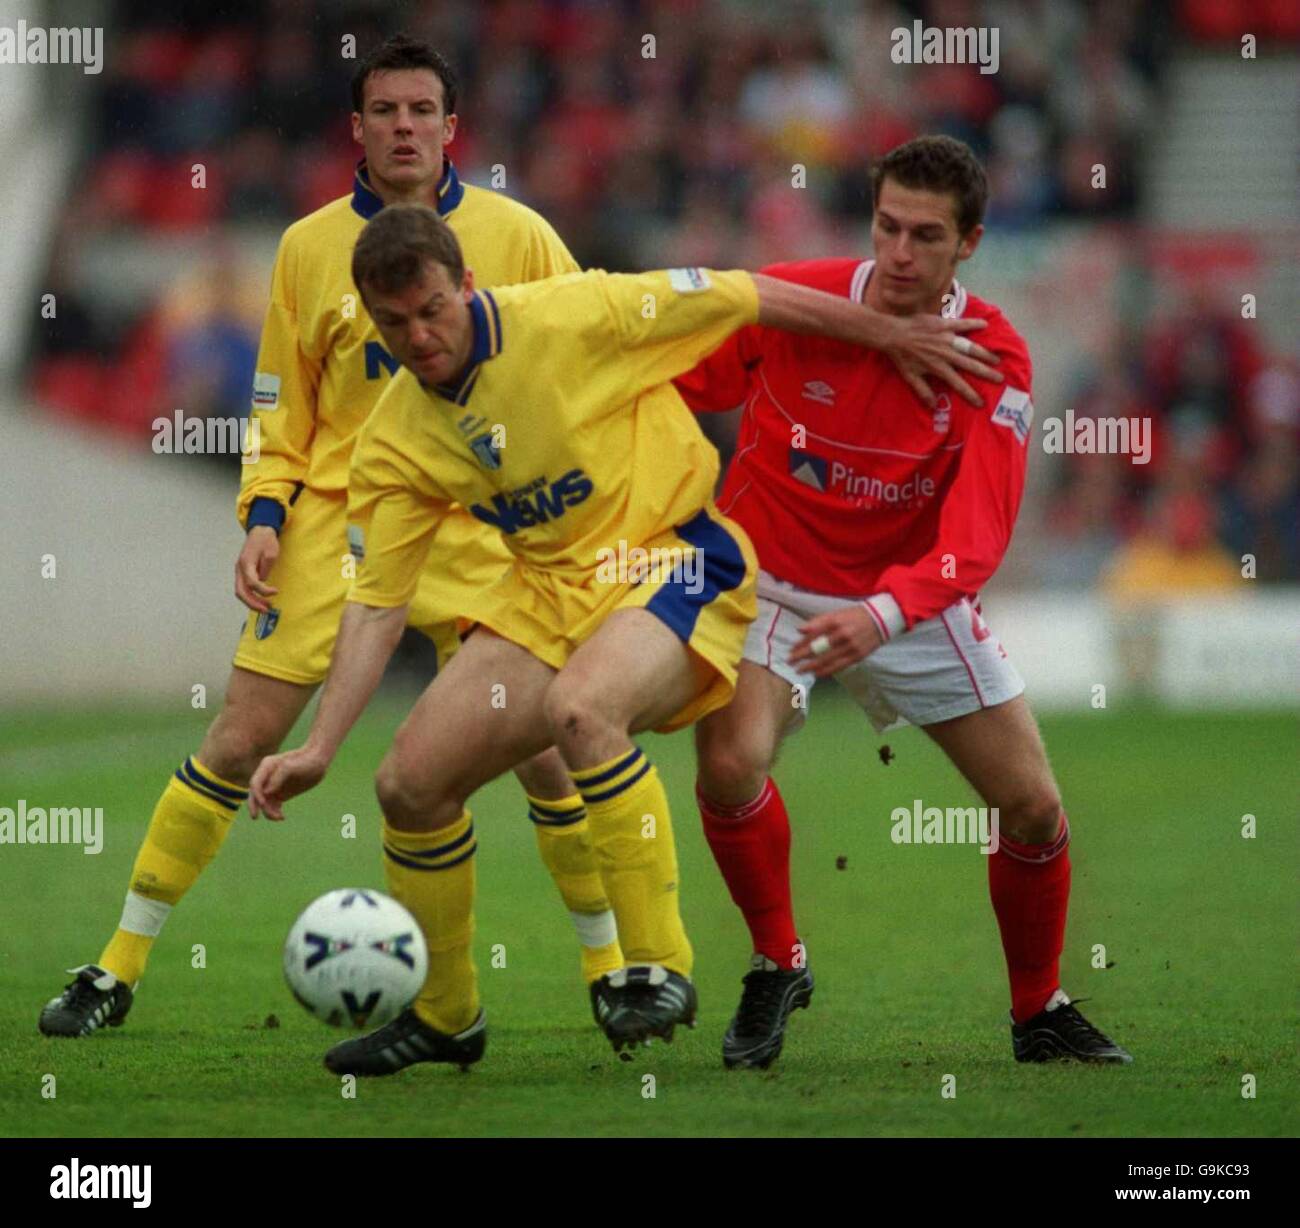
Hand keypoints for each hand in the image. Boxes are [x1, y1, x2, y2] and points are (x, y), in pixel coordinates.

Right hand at [235, 525, 279, 611]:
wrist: (259, 531)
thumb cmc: (266, 540)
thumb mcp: (271, 553)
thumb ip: (266, 568)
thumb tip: (263, 581)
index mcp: (246, 563)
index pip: (252, 582)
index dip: (263, 590)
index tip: (275, 592)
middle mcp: (239, 568)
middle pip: (241, 591)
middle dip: (253, 603)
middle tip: (267, 609)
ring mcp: (239, 571)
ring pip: (240, 591)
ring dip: (252, 601)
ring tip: (265, 607)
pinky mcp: (243, 573)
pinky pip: (244, 588)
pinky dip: (251, 596)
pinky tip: (261, 600)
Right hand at [248, 746, 328, 819]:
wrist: (319, 760)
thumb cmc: (307, 761)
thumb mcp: (293, 767)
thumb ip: (278, 778)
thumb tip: (266, 792)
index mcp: (267, 767)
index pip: (255, 783)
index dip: (256, 795)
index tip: (263, 804)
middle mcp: (267, 777)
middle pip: (256, 794)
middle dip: (254, 806)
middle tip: (255, 817)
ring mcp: (273, 785)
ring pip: (264, 802)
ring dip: (267, 811)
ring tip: (279, 817)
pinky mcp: (281, 793)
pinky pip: (273, 805)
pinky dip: (274, 812)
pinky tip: (282, 817)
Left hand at [788, 606, 883, 677]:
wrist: (881, 620)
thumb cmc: (854, 616)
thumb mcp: (836, 614)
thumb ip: (817, 621)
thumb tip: (799, 630)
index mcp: (835, 622)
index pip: (813, 635)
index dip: (801, 644)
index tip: (791, 650)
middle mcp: (842, 634)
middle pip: (817, 648)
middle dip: (801, 657)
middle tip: (790, 662)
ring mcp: (851, 646)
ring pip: (827, 660)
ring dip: (811, 666)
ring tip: (800, 671)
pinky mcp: (858, 656)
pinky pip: (839, 666)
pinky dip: (826, 671)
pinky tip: (816, 673)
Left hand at [881, 315, 1001, 407]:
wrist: (894, 334)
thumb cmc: (901, 357)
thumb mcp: (910, 377)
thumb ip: (923, 391)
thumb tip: (933, 407)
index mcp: (939, 368)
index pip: (958, 384)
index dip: (970, 394)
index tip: (981, 402)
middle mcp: (946, 355)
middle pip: (971, 366)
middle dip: (986, 374)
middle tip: (999, 378)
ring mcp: (947, 339)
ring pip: (970, 347)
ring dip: (985, 354)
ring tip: (996, 359)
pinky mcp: (944, 325)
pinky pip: (962, 324)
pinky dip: (974, 324)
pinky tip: (985, 325)